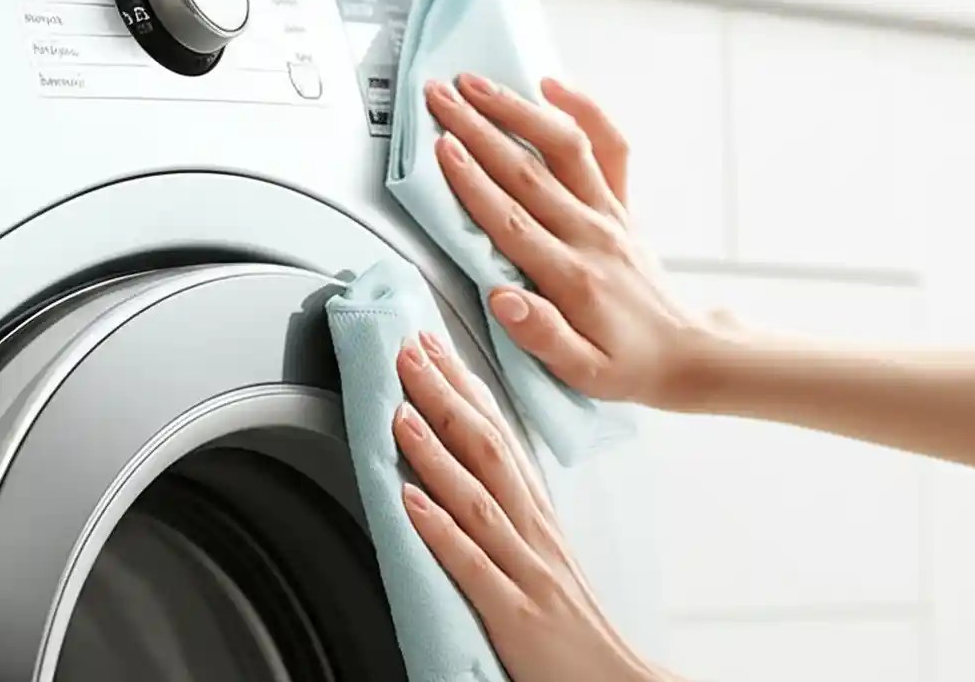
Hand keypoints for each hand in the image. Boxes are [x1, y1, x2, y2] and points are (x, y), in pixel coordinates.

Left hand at [393, 333, 671, 681]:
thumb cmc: (573, 627)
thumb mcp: (543, 558)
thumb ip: (510, 518)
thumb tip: (469, 475)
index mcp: (538, 518)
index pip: (501, 436)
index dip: (467, 388)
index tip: (436, 347)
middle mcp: (534, 533)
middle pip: (489, 450)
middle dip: (446, 397)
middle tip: (411, 351)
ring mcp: (527, 571)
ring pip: (479, 497)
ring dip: (436, 450)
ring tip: (401, 412)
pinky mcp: (515, 614)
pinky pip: (472, 565)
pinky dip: (439, 529)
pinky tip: (409, 501)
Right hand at [424, 74, 713, 409]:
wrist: (684, 352)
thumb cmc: (626, 366)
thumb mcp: (583, 374)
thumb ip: (542, 337)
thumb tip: (502, 299)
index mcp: (571, 278)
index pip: (511, 220)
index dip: (473, 181)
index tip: (443, 147)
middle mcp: (590, 235)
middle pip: (527, 172)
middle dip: (479, 129)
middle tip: (440, 97)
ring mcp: (609, 214)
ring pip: (563, 148)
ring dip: (518, 110)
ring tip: (476, 83)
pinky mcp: (622, 207)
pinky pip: (610, 148)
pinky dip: (586, 110)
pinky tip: (552, 85)